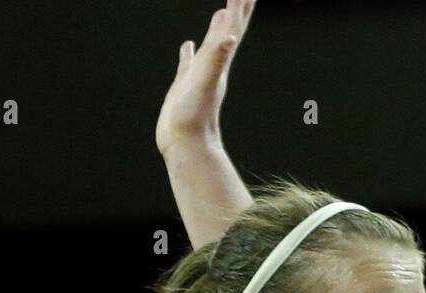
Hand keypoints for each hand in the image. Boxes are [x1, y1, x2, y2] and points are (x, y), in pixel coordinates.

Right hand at [156, 0, 255, 156]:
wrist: (186, 146)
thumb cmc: (194, 117)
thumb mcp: (206, 83)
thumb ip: (218, 58)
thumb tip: (230, 36)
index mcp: (220, 61)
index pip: (233, 27)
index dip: (240, 6)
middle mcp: (214, 66)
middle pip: (229, 30)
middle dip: (237, 9)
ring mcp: (200, 75)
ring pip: (212, 44)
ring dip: (218, 26)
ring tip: (224, 10)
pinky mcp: (186, 85)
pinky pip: (190, 63)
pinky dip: (190, 53)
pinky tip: (189, 46)